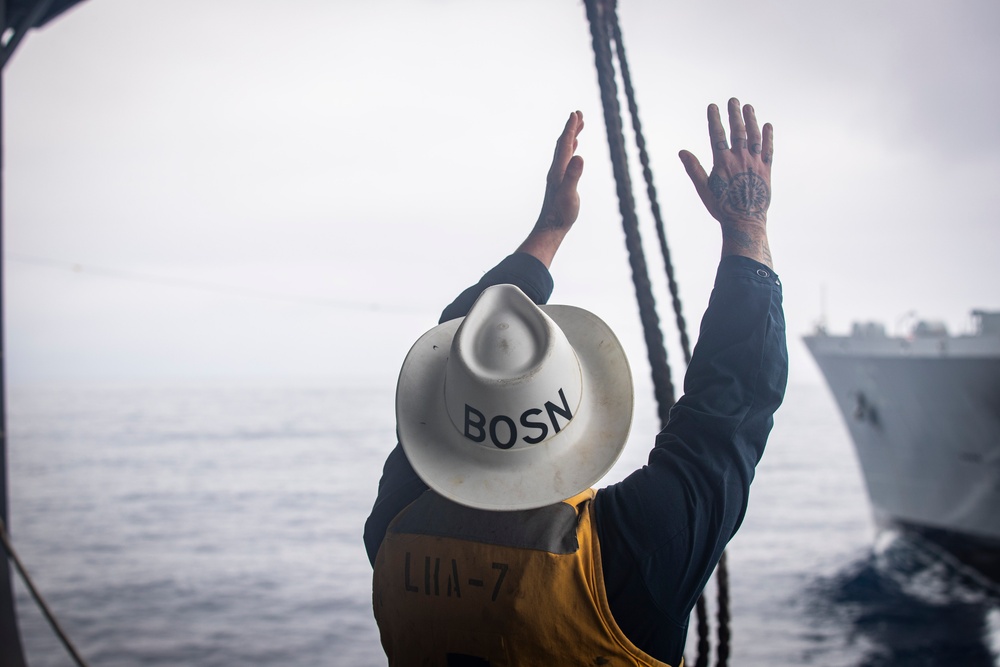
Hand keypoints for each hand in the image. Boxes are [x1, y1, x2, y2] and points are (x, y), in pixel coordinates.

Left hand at [516, 111, 584, 267]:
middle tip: (578, 113)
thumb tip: (579, 157)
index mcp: (559, 170)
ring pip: (565, 151)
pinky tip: (575, 150)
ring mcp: (559, 175)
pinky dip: (571, 150)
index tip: (576, 114)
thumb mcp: (569, 194)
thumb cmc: (561, 213)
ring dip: (571, 136)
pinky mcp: (562, 182)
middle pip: (563, 144)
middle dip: (571, 128)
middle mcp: (557, 170)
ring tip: (579, 125)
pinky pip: (567, 160)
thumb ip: (573, 176)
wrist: (551, 227)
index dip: (570, 129)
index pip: (565, 144)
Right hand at [679, 98, 773, 266]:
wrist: (745, 222)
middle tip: (733, 100)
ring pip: (754, 136)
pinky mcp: (767, 170)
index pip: (717, 135)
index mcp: (723, 163)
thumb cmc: (722, 208)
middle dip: (734, 114)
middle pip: (737, 131)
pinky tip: (767, 126)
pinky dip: (768, 137)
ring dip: (751, 120)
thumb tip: (682, 151)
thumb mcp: (704, 189)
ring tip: (749, 107)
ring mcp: (755, 163)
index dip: (714, 119)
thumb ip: (694, 169)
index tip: (712, 106)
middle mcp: (740, 159)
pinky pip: (768, 149)